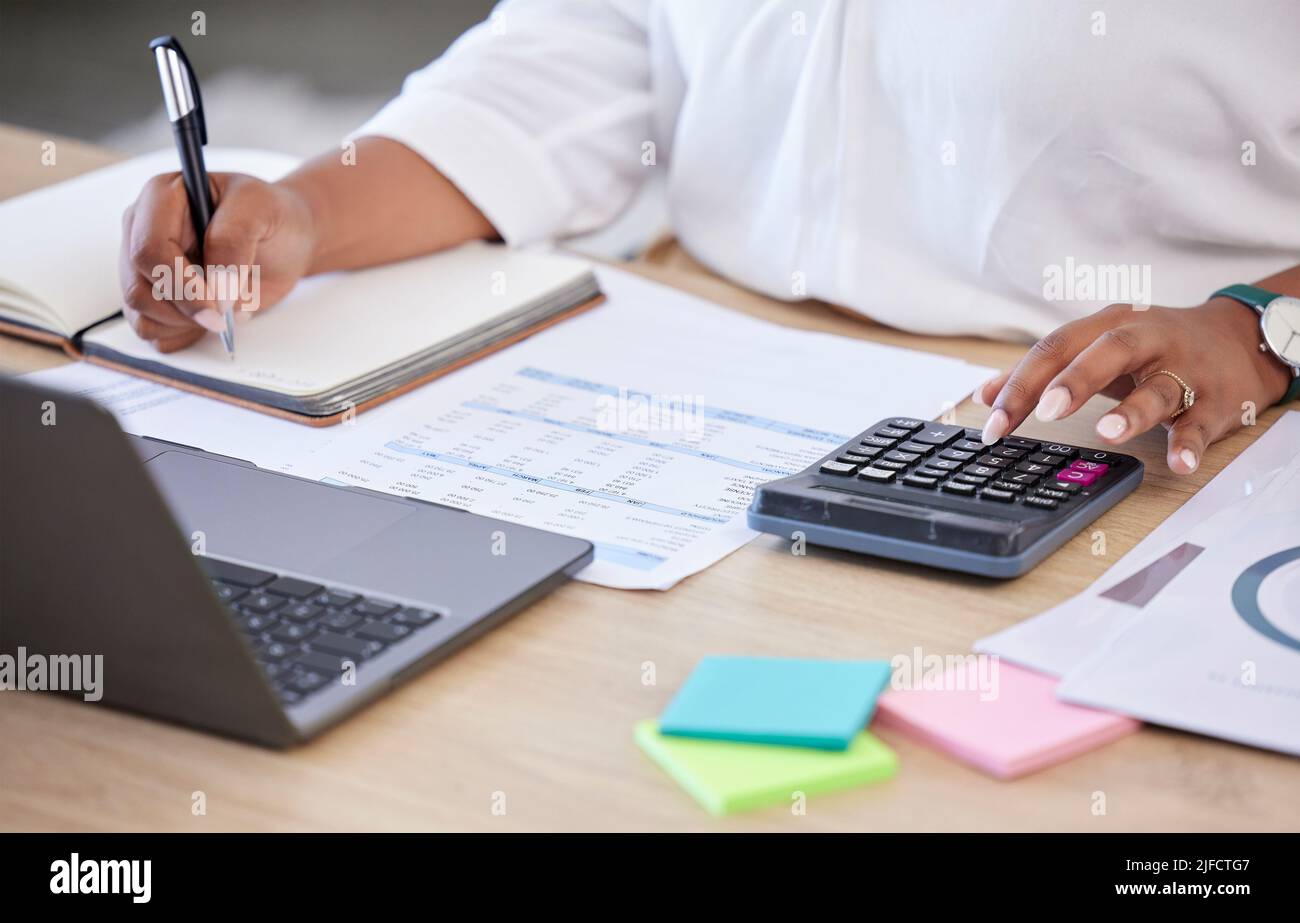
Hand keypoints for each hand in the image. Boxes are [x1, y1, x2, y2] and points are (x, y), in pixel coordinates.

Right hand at [119, 172, 315, 351]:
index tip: (217, 308)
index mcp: (160, 197)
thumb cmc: (270, 216)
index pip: (148, 249)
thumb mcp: (260, 211)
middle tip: (224, 317)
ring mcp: (142, 265)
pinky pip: (150, 328)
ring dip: (184, 324)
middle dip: (185, 311)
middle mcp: (141, 229)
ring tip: (223, 311)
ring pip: (140, 312)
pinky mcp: (152, 294)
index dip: (181, 285)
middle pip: (137, 287)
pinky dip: (181, 334)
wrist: (284, 237)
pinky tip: (209, 319)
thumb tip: (216, 289)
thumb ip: (233, 242)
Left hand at [973, 299, 1290, 473]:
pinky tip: (1178, 463)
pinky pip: (1201, 423)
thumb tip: (985, 395)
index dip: (1022, 384)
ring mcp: (1184, 369)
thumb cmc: (1151, 349)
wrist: (1238, 339)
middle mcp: (1147, 339)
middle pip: (1107, 352)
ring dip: (1132, 411)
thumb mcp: (1095, 347)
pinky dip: (1190, 444)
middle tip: (1045, 411)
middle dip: (1073, 381)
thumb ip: (1041, 371)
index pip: (1056, 348)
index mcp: (1108, 325)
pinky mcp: (1216, 400)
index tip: (993, 422)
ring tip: (1108, 432)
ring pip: (1159, 387)